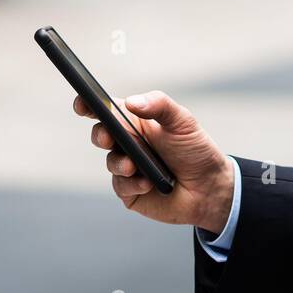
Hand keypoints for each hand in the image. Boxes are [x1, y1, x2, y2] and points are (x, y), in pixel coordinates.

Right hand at [72, 90, 234, 233]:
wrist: (210, 188)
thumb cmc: (196, 149)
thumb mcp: (182, 121)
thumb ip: (159, 105)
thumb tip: (130, 102)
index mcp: (136, 121)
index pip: (107, 110)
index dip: (89, 105)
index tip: (82, 103)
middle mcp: (128, 143)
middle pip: (101, 134)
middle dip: (100, 134)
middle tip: (108, 137)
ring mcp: (127, 167)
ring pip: (110, 161)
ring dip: (120, 162)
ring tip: (134, 165)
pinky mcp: (130, 191)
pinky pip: (120, 186)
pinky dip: (132, 183)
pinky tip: (148, 183)